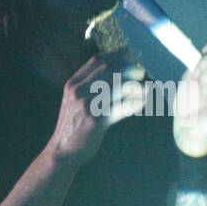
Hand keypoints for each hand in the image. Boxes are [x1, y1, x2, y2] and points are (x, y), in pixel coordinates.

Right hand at [44, 50, 146, 167]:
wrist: (62, 151)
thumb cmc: (72, 126)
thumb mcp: (73, 101)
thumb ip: (87, 87)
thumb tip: (111, 73)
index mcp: (72, 84)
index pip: (95, 61)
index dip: (114, 55)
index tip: (128, 54)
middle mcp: (78, 91)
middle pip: (108, 71)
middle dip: (127, 68)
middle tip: (140, 71)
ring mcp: (87, 105)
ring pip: (116, 87)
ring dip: (134, 85)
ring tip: (144, 88)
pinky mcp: (97, 121)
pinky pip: (121, 108)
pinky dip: (134, 104)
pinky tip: (143, 102)